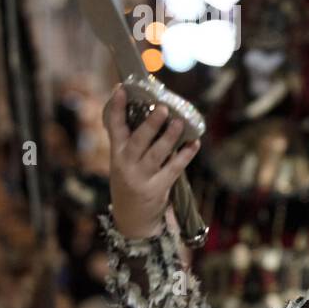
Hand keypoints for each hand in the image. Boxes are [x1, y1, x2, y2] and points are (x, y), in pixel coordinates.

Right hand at [104, 87, 199, 238]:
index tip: (121, 89)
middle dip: (150, 124)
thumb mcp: (124, 163)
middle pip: (138, 141)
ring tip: (180, 122)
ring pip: (157, 154)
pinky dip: (185, 156)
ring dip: (170, 137)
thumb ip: (132, 143)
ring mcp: (141, 178)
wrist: (131, 219)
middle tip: (162, 108)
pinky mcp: (157, 189)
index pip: (114, 128)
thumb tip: (152, 114)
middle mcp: (126, 165)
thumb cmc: (130, 183)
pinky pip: (174, 169)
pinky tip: (194, 144)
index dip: (117, 108)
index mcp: (116, 155)